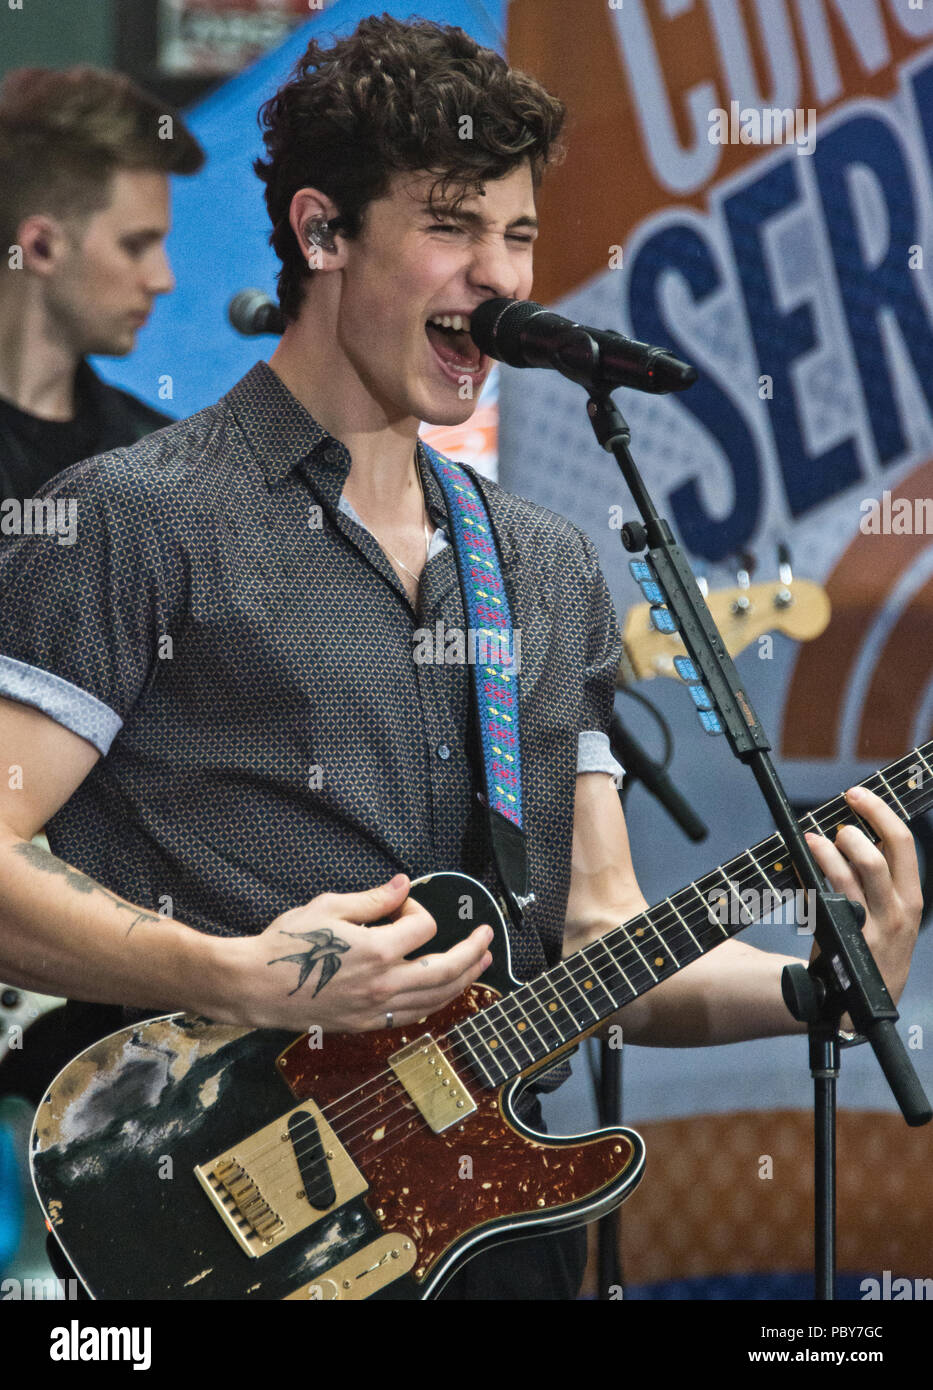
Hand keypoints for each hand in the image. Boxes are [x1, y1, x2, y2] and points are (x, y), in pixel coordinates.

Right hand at [228, 874, 492, 1031]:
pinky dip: (437, 1003)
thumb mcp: (329, 907)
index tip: (397, 905)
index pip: (422, 927)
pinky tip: (446, 993)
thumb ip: (373, 899)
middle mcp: (384, 983)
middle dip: (474, 951)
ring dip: (465, 980)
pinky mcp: (367, 1024)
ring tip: (482, 965)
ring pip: (437, 998)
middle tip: (489, 937)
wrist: (257, 986)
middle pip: (446, 969)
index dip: (415, 908)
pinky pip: (414, 1015)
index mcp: (377, 950)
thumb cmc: (287, 944)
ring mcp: (377, 1008)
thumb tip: (403, 884)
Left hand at [804, 785, 922, 1016]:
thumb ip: (879, 876)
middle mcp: (898, 913)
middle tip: (835, 826)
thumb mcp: (891, 912)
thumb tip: (851, 828)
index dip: (879, 812)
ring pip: (850, 878)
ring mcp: (871, 929)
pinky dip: (811, 879)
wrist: (858, 1004)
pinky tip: (801, 868)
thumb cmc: (872, 946)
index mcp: (911, 898)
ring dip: (827, 852)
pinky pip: (824, 901)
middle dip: (852, 832)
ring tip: (813, 840)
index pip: (903, 844)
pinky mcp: (844, 942)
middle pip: (878, 857)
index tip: (856, 793)